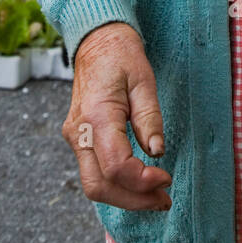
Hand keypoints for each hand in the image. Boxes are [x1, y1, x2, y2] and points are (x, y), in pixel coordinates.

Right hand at [62, 21, 171, 210]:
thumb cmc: (121, 56)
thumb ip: (150, 117)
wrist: (97, 42)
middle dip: (133, 200)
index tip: (166, 178)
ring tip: (155, 197)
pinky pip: (94, 173)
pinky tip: (139, 183)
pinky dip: (116, 185)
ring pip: (93, 185)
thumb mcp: (143, 80)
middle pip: (99, 186)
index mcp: (96, 115)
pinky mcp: (79, 140)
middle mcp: (79, 132)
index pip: (116, 165)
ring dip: (125, 197)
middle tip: (164, 200)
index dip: (142, 180)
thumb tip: (157, 152)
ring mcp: (75, 138)